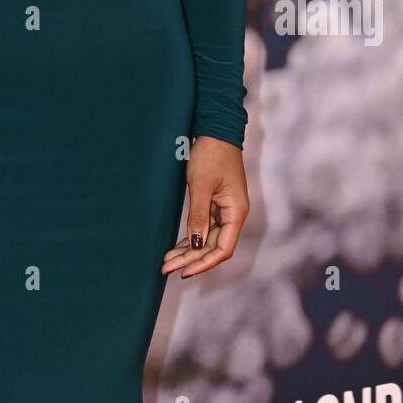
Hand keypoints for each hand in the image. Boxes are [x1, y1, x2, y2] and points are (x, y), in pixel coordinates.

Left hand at [161, 135, 249, 278]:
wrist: (215, 130)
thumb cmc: (211, 154)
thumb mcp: (201, 186)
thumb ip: (199, 216)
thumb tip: (196, 245)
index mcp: (236, 212)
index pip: (223, 249)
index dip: (204, 263)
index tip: (184, 271)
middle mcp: (234, 215)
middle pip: (213, 247)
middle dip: (191, 259)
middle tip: (166, 268)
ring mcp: (225, 209)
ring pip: (207, 239)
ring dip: (189, 251)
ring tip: (167, 262)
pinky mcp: (216, 203)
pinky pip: (205, 228)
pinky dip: (191, 238)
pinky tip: (177, 247)